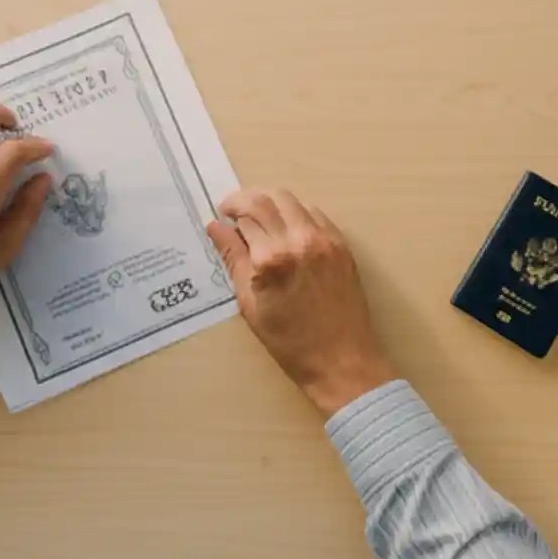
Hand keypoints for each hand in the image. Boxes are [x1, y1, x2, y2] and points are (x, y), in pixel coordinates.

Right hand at [206, 188, 395, 415]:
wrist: (341, 360)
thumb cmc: (289, 341)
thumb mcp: (250, 304)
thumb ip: (233, 259)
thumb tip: (216, 228)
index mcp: (271, 259)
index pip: (244, 215)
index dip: (229, 212)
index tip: (222, 216)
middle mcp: (299, 240)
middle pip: (267, 199)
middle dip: (246, 200)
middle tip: (235, 212)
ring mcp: (324, 240)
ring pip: (292, 201)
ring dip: (272, 204)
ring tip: (261, 222)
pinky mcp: (341, 245)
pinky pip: (315, 214)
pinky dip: (296, 215)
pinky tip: (288, 232)